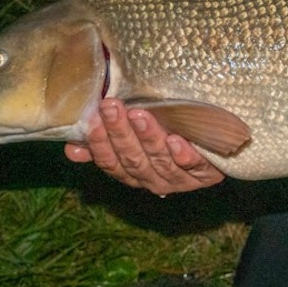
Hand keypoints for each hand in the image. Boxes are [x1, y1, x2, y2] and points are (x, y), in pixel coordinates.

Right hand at [64, 98, 225, 194]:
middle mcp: (153, 179)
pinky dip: (183, 154)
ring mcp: (179, 178)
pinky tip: (176, 140)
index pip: (110, 162)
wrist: (216, 148)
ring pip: (159, 160)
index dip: (99, 143)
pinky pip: (193, 166)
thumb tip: (71, 147)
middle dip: (120, 132)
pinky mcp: (205, 173)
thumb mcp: (135, 137)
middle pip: (132, 159)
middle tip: (112, 106)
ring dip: (148, 137)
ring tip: (140, 114)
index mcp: (132, 172)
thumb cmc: (167, 134)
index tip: (91, 119)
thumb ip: (106, 142)